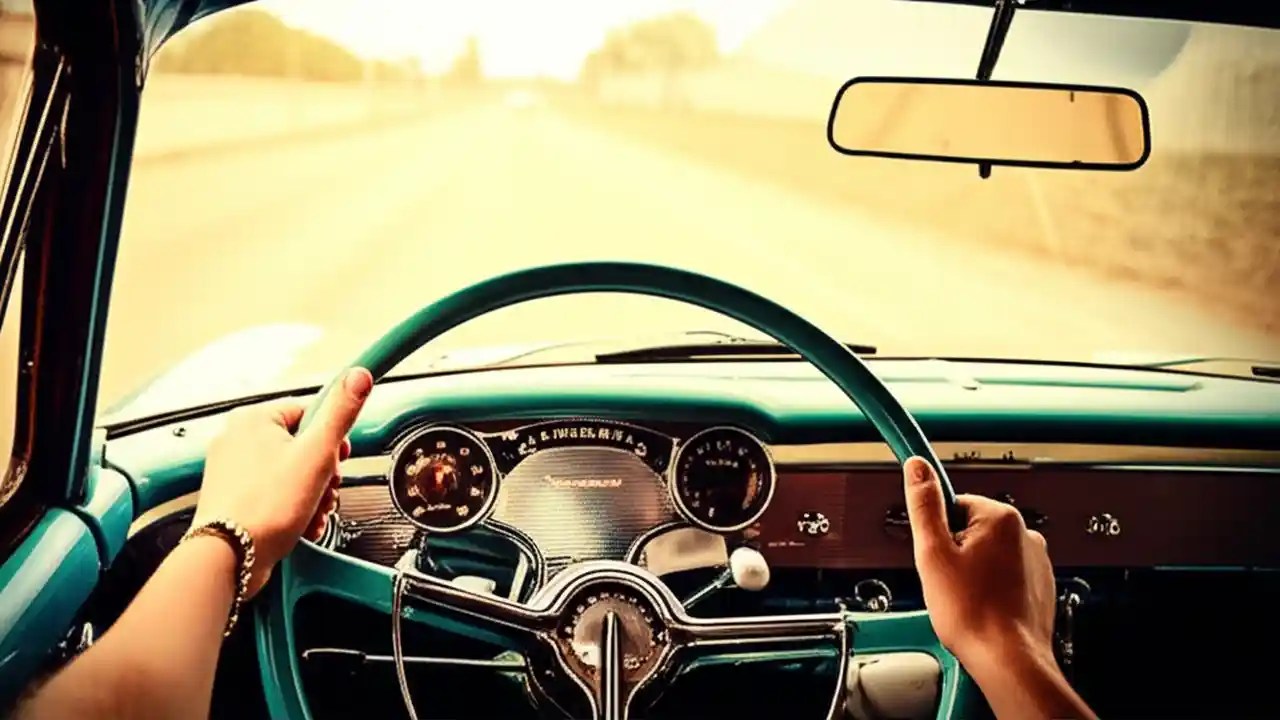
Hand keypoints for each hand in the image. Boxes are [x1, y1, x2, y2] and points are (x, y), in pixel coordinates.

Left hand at [194, 367, 372, 596]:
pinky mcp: (233, 494)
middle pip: (302, 445)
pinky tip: (301, 523)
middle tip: (324, 491)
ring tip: (313, 512)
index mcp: (255, 419)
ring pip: (290, 472)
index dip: (332, 439)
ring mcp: (233, 468)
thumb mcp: (316, 455)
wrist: (231, 556)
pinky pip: (273, 491)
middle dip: (323, 474)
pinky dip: (292, 506)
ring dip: (312, 494)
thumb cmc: (265, 508)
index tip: (337, 459)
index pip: (310, 413)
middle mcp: (238, 438)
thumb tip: (358, 377)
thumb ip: (340, 413)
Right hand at [901, 457, 1056, 668]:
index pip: (955, 504)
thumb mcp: (933, 554)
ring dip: (972, 572)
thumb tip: (918, 469)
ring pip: (987, 555)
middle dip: (954, 554)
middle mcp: (1025, 535)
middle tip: (947, 581)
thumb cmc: (975, 615)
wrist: (1008, 660)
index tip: (935, 553)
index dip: (938, 533)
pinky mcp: (1039, 586)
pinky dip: (990, 589)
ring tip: (965, 598)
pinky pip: (1004, 576)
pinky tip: (981, 607)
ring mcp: (1036, 562)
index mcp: (1001, 518)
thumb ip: (924, 506)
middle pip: (971, 530)